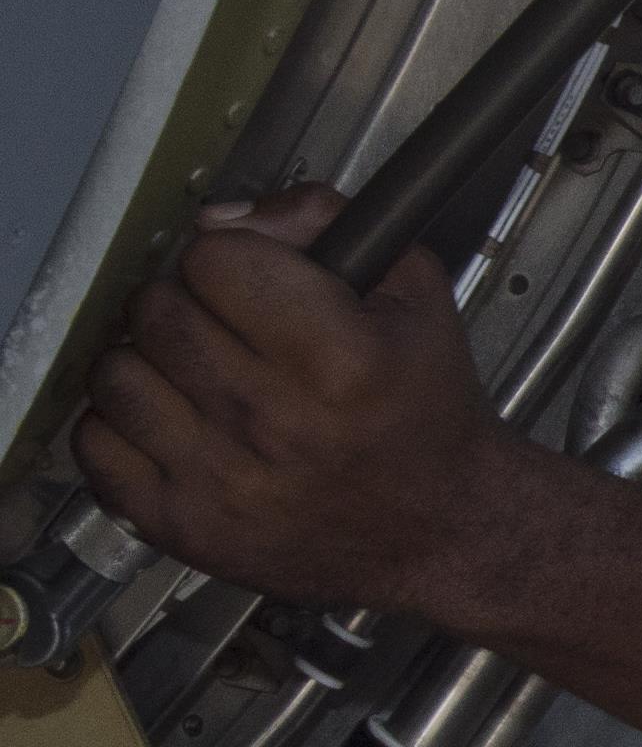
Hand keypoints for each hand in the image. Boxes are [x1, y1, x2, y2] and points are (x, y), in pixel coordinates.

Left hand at [76, 187, 515, 613]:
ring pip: (115, 375)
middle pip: (156, 311)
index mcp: (340, 359)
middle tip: (220, 324)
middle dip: (184, 302)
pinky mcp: (183, 525)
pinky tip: (170, 422)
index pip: (214, 259)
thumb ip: (325, 223)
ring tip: (190, 373)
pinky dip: (120, 426)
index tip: (251, 279)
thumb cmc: (423, 412)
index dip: (231, 257)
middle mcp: (275, 421)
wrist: (440, 527)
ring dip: (146, 363)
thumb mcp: (413, 292)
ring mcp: (221, 479)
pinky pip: (96, 447)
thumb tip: (223, 220)